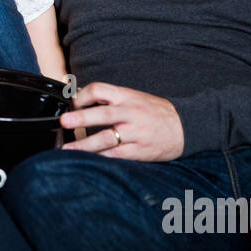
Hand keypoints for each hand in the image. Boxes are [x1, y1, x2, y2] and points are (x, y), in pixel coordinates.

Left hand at [60, 82, 184, 161]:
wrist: (186, 126)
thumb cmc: (155, 112)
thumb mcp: (135, 97)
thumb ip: (112, 99)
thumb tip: (82, 101)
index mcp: (127, 96)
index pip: (100, 90)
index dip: (83, 96)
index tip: (71, 103)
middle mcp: (130, 113)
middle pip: (103, 113)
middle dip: (82, 117)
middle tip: (65, 121)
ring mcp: (135, 133)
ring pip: (107, 138)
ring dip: (85, 145)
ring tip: (67, 149)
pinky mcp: (139, 150)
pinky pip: (116, 154)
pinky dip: (101, 157)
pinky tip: (87, 161)